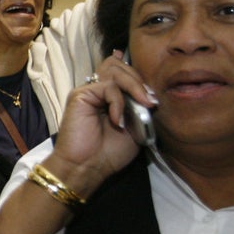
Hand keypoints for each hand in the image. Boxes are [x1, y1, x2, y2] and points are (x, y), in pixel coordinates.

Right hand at [44, 58, 150, 198]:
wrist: (87, 167)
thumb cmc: (109, 153)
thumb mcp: (135, 128)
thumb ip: (139, 108)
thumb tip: (149, 93)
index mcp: (109, 97)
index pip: (124, 71)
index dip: (138, 77)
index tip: (152, 97)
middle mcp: (98, 90)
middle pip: (120, 66)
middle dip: (140, 81)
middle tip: (150, 102)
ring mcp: (89, 91)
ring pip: (116, 71)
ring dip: (135, 87)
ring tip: (143, 105)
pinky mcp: (81, 95)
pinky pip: (108, 87)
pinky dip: (118, 103)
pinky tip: (119, 121)